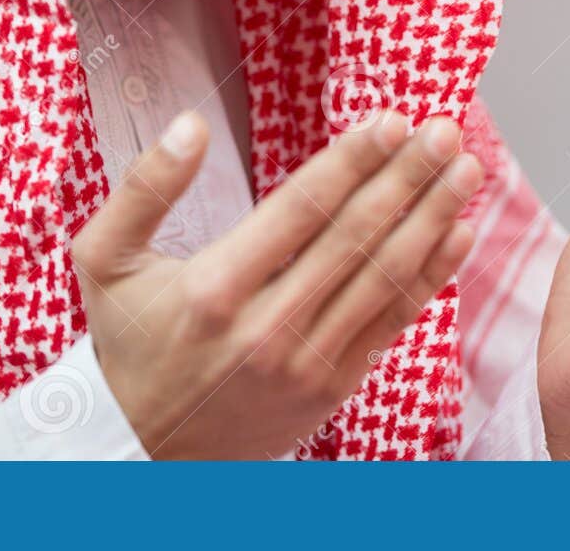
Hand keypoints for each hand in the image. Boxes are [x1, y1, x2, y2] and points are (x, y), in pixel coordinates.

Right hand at [68, 108, 481, 458]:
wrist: (140, 449)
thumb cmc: (127, 342)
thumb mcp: (103, 259)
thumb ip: (143, 188)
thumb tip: (190, 125)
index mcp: (214, 288)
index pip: (302, 208)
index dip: (354, 160)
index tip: (393, 119)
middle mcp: (266, 328)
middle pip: (355, 238)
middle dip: (408, 178)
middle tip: (446, 132)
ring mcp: (305, 364)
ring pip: (384, 280)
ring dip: (432, 219)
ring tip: (466, 171)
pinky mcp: (332, 389)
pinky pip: (391, 323)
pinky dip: (430, 276)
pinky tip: (458, 233)